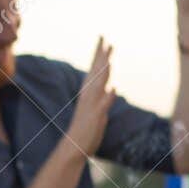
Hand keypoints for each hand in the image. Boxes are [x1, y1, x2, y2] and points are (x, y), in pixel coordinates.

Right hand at [66, 38, 114, 157]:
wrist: (74, 147)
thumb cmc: (86, 129)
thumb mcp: (96, 110)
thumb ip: (103, 98)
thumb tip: (110, 89)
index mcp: (89, 92)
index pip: (95, 69)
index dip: (99, 54)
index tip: (103, 40)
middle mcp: (89, 96)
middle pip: (96, 73)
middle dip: (101, 56)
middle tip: (107, 40)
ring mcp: (92, 106)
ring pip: (98, 86)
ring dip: (103, 73)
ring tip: (109, 60)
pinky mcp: (95, 117)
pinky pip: (102, 106)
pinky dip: (108, 98)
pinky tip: (114, 89)